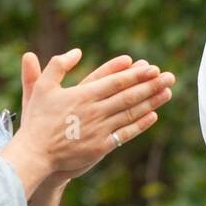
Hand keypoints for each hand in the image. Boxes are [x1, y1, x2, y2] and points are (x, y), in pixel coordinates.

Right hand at [8, 49, 175, 182]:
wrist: (36, 153)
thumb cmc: (37, 119)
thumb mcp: (42, 87)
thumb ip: (57, 66)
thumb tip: (76, 51)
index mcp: (82, 94)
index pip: (115, 81)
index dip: (136, 74)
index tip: (152, 67)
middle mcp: (95, 110)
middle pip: (128, 95)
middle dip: (151, 85)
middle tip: (170, 76)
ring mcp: (100, 128)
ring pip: (131, 113)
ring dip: (151, 102)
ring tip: (168, 92)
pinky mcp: (101, 146)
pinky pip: (126, 133)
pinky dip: (140, 124)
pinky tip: (153, 116)